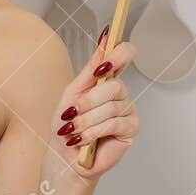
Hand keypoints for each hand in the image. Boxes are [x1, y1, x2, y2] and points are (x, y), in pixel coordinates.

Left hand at [53, 35, 139, 180]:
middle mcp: (120, 93)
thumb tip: (105, 38)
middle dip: (88, 102)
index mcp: (106, 80)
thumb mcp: (73, 92)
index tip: (105, 63)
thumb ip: (90, 68)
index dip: (119, 54)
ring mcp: (128, 110)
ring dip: (86, 121)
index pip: (124, 55)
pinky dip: (94, 132)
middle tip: (71, 115)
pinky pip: (114, 124)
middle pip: (114, 86)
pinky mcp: (130, 129)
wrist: (64, 156)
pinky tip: (83, 140)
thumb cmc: (67, 125)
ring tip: (73, 132)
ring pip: (112, 107)